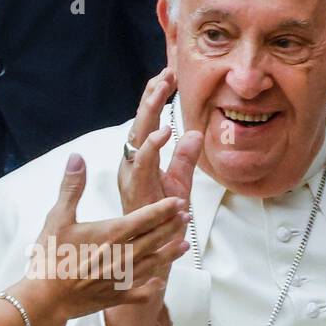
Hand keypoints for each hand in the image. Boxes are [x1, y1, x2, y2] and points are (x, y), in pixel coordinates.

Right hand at [18, 151, 191, 322]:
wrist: (46, 299)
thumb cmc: (50, 258)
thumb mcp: (58, 218)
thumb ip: (71, 187)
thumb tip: (77, 157)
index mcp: (111, 234)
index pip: (145, 218)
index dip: (164, 209)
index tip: (179, 201)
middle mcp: (122, 255)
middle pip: (154, 239)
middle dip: (172, 227)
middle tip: (186, 217)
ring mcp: (121, 278)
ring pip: (153, 264)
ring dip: (169, 253)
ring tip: (184, 245)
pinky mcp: (115, 296)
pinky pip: (140, 293)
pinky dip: (151, 288)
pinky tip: (158, 283)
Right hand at [119, 68, 203, 215]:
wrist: (154, 252)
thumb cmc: (160, 221)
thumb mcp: (178, 184)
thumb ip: (184, 159)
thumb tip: (194, 133)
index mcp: (139, 161)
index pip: (146, 123)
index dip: (154, 99)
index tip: (168, 76)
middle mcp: (131, 165)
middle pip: (139, 123)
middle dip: (151, 96)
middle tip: (166, 73)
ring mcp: (131, 177)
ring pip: (138, 137)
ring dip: (150, 111)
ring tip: (162, 89)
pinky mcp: (136, 191)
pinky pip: (143, 165)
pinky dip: (152, 146)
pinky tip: (164, 130)